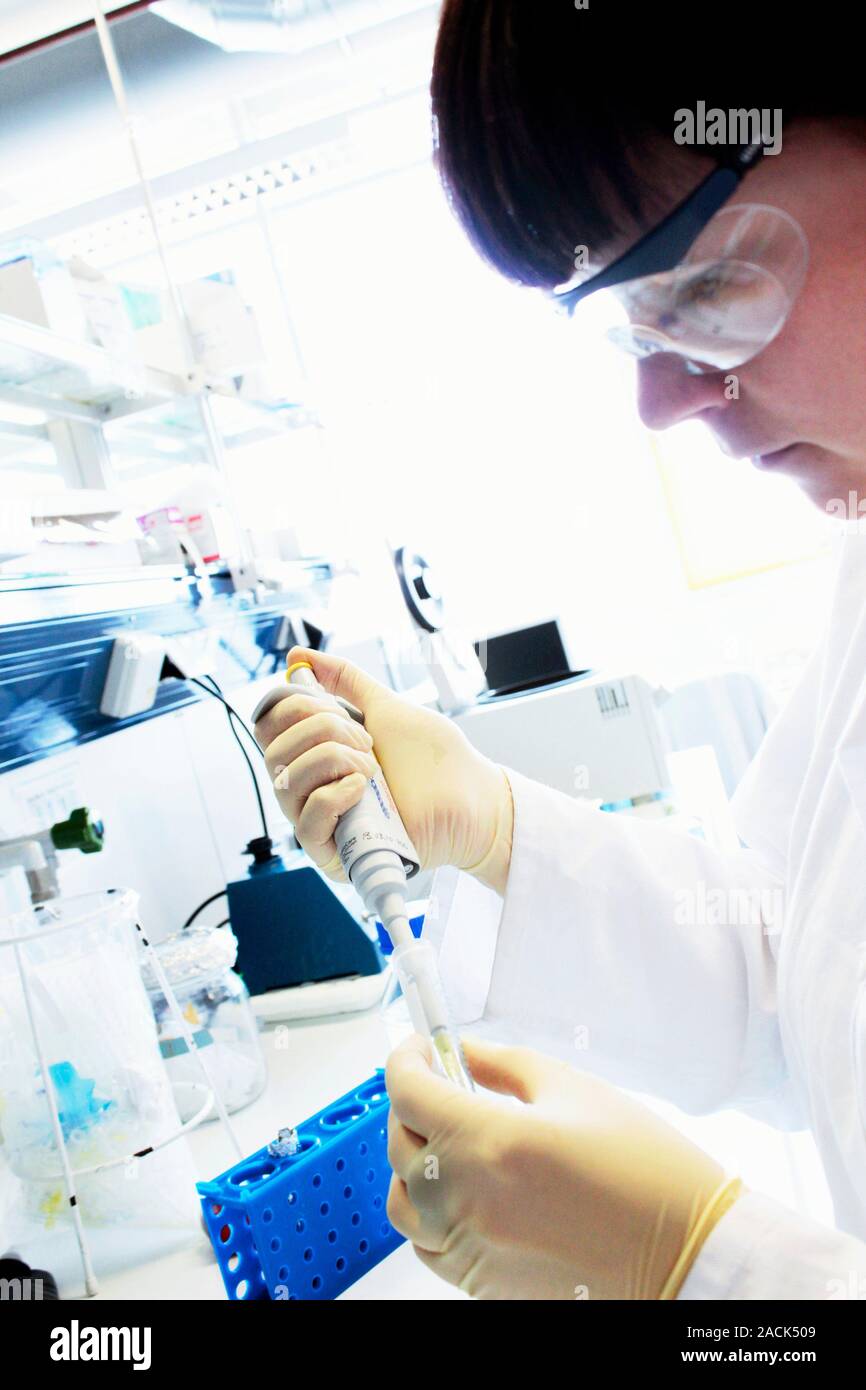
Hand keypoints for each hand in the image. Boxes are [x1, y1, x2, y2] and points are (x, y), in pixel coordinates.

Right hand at [254, 647, 513, 890]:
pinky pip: (306, 822)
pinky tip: (362, 789)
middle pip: (274, 751)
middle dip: (321, 730)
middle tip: (365, 740)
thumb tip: (298, 656)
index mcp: (316, 752)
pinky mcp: (334, 854)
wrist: (470, 796)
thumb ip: (342, 680)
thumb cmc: (434, 757)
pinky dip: (333, 796)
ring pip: (285, 782)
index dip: (292, 707)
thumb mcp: (383, 707)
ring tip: (372, 767)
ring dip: (332, 759)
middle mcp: (311, 787)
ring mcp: (321, 822)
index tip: (329, 703)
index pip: (268, 728)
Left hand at [386, 1036, 737, 1300]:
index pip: (408, 1092)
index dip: (406, 1059)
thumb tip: (466, 1055)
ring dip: (413, 1166)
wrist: (686, 1255)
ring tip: (447, 1145)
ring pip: (403, 1203)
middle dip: (411, 1106)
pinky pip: (430, 1246)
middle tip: (441, 1086)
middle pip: (398, 1144)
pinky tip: (466, 1193)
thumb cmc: (646, 1174)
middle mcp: (465, 1199)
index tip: (421, 1048)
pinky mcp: (482, 1285)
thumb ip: (507, 1066)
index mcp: (486, 1141)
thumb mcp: (575, 1090)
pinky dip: (432, 1215)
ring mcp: (471, 1248)